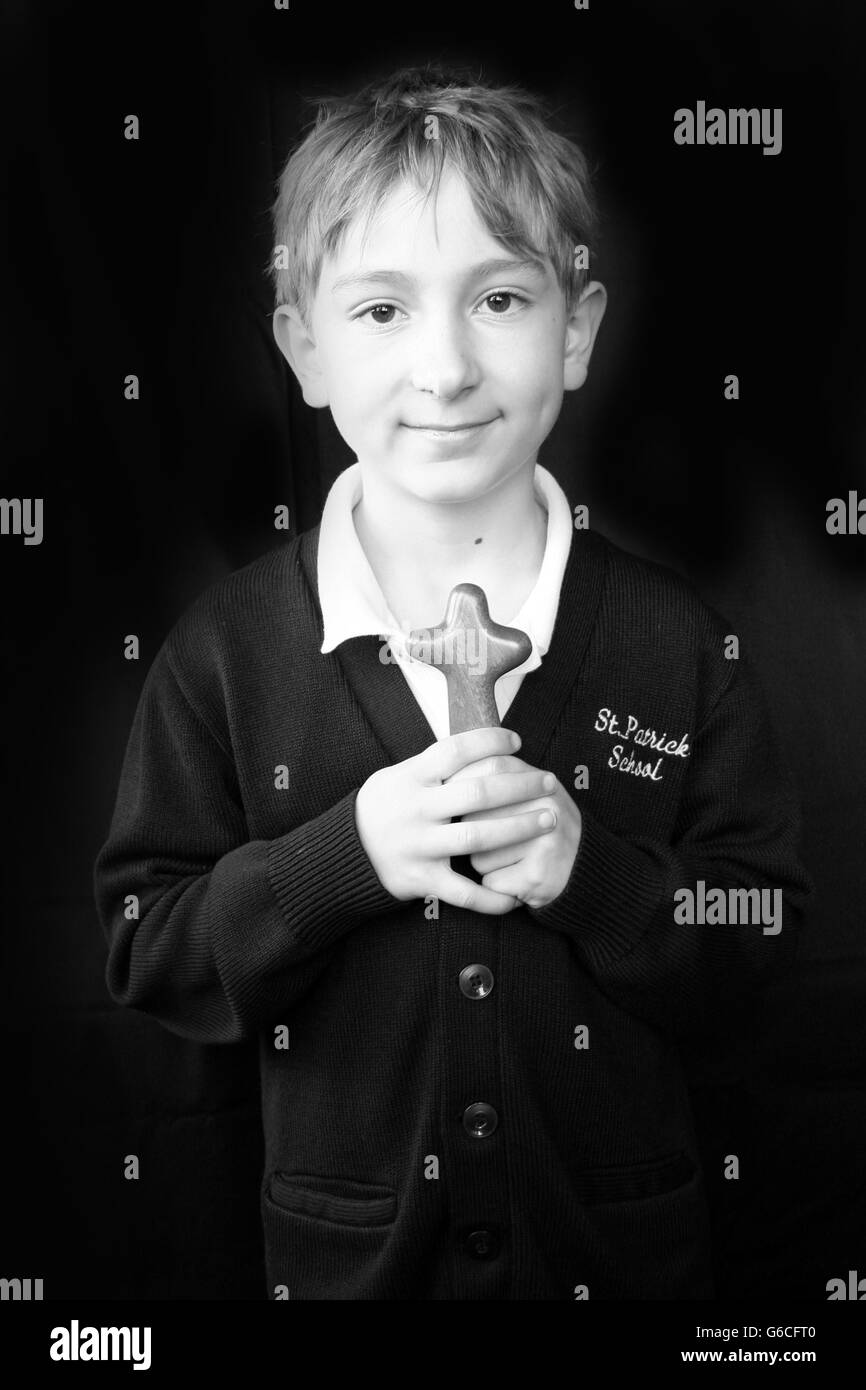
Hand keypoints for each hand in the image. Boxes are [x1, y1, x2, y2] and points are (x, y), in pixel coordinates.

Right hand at [354, 727, 558, 913]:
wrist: (347, 850)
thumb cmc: (385, 806)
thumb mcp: (399, 775)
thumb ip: (435, 764)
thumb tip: (482, 743)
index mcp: (412, 777)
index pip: (454, 751)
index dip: (489, 742)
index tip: (517, 742)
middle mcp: (417, 809)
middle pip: (476, 793)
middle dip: (520, 787)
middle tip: (549, 782)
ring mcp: (420, 846)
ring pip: (477, 838)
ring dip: (518, 829)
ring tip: (548, 820)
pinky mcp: (422, 879)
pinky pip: (463, 892)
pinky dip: (491, 898)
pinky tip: (516, 896)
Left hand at [445, 753, 581, 909]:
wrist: (587, 872)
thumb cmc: (547, 830)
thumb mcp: (537, 794)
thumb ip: (504, 777)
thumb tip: (451, 769)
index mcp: (544, 784)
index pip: (493, 767)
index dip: (464, 779)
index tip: (451, 792)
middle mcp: (547, 809)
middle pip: (476, 813)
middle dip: (470, 828)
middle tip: (486, 835)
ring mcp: (543, 844)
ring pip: (478, 853)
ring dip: (484, 862)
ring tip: (509, 860)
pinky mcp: (536, 876)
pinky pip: (490, 881)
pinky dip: (496, 885)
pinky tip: (515, 879)